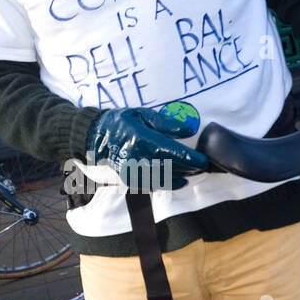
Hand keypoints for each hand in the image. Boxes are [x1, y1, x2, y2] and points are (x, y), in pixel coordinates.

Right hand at [86, 108, 209, 189]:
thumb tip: (189, 129)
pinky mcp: (130, 180)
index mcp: (141, 140)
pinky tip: (179, 180)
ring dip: (182, 178)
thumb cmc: (122, 123)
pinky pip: (154, 185)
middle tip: (203, 167)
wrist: (96, 137)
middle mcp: (137, 158)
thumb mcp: (143, 114)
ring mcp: (132, 171)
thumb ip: (166, 123)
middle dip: (190, 169)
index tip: (204, 160)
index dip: (190, 159)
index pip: (172, 153)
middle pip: (171, 168)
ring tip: (194, 173)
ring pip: (164, 180)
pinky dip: (169, 184)